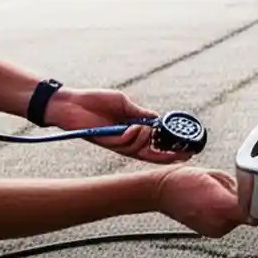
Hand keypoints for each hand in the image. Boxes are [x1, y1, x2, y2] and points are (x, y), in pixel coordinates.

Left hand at [44, 88, 191, 164]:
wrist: (70, 102)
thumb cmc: (94, 101)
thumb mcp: (124, 105)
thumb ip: (141, 114)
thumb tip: (158, 120)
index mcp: (131, 133)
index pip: (154, 146)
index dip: (170, 149)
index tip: (187, 149)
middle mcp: (125, 142)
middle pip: (151, 156)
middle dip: (169, 156)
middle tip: (184, 153)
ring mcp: (116, 144)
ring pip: (140, 149)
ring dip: (144, 137)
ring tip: (139, 125)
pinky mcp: (106, 142)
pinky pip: (126, 144)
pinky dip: (132, 135)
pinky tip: (130, 126)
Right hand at [154, 166, 248, 237]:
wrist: (161, 191)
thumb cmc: (184, 180)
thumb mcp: (219, 176)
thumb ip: (241, 187)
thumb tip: (255, 191)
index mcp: (223, 207)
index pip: (256, 213)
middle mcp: (220, 224)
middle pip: (250, 217)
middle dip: (251, 204)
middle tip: (244, 191)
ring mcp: (214, 230)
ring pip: (240, 221)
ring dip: (239, 209)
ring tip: (224, 196)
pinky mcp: (210, 232)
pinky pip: (228, 223)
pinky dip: (228, 215)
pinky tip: (217, 204)